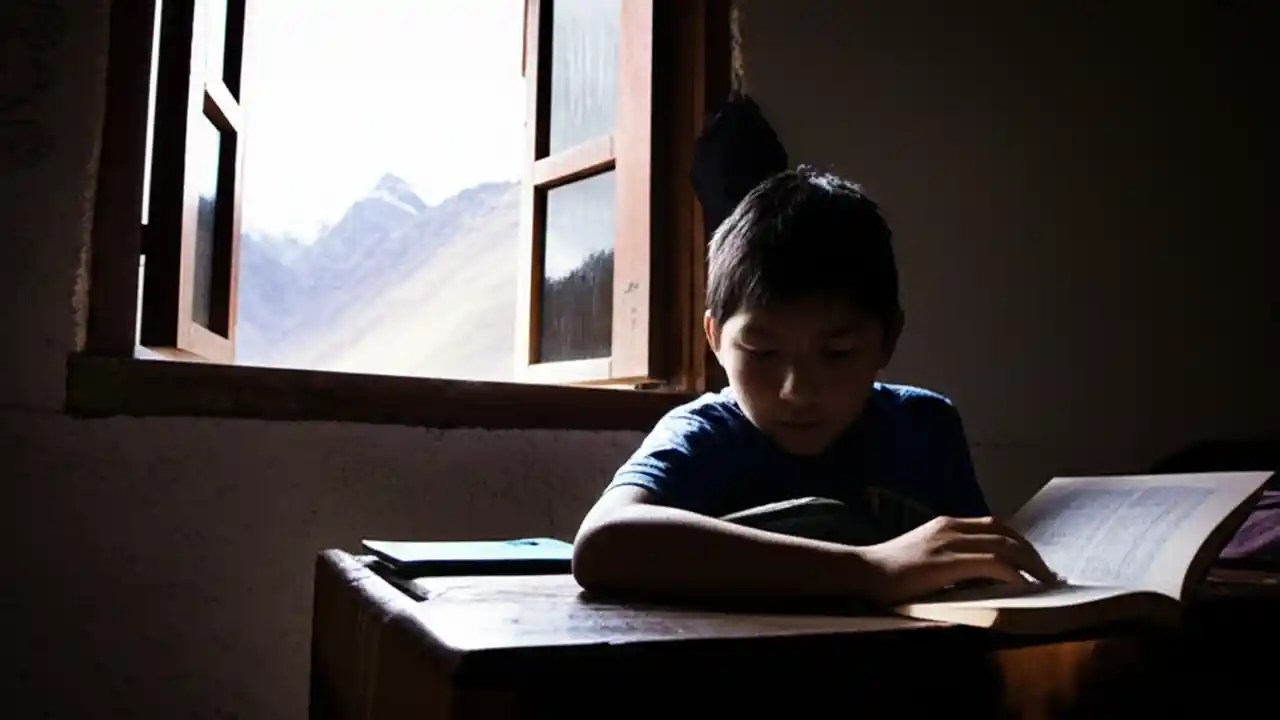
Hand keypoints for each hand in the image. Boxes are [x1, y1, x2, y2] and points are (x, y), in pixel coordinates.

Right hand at [859, 515, 1061, 604]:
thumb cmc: (889, 571)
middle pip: (1003, 531)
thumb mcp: (925, 557)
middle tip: (1046, 571)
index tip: (1031, 559)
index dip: (1017, 540)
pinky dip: (1012, 572)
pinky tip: (1023, 585)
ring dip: (1029, 562)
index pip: (992, 525)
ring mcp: (949, 543)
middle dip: (1029, 551)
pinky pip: (991, 563)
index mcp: (945, 524)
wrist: (863, 571)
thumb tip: (981, 575)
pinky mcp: (947, 562)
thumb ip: (950, 558)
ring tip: (1044, 579)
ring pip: (1003, 545)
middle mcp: (950, 527)